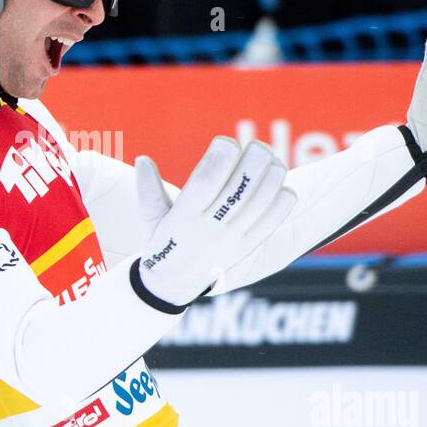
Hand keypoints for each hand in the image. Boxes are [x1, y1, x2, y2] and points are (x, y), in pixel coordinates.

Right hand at [134, 138, 295, 307]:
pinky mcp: (246, 248)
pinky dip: (281, 204)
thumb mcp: (150, 219)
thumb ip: (148, 189)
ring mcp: (230, 241)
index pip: (204, 184)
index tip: (226, 142)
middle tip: (258, 146)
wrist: (175, 284)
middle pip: (237, 192)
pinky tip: (284, 186)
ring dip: (270, 179)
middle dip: (252, 164)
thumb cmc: (162, 242)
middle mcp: (208, 230)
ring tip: (273, 159)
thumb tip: (142, 159)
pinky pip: (269, 224)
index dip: (218, 160)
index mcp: (182, 218)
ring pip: (257, 205)